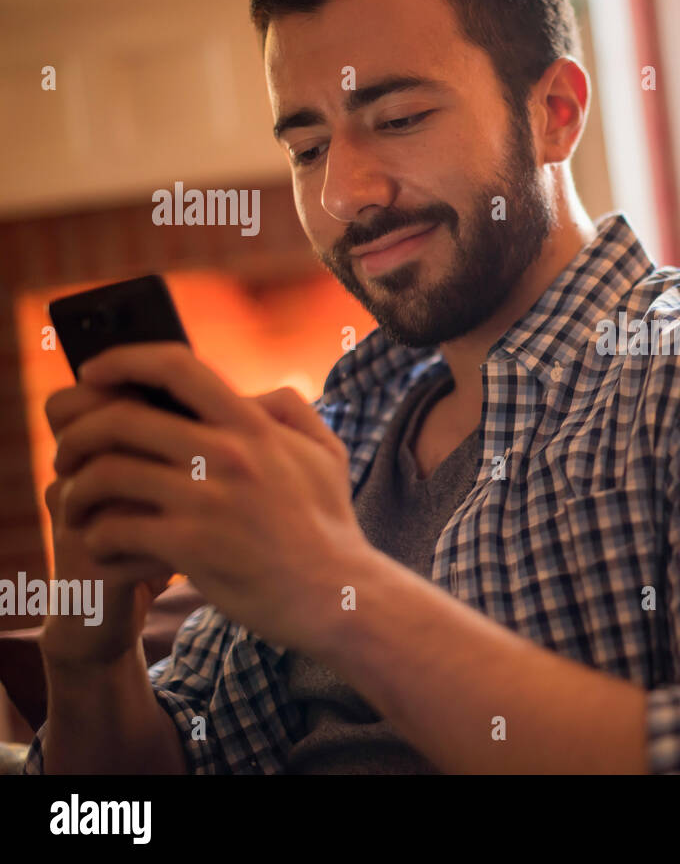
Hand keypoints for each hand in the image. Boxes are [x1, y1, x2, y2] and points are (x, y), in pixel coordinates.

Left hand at [53, 342, 372, 651]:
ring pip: (107, 474)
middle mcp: (229, 454)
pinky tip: (104, 546)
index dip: (124, 360)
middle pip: (122, 420)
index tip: (94, 372)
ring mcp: (209, 501)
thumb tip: (247, 392)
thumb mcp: (327, 452)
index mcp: (254, 426)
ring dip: (76, 490)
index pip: (177, 367)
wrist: (339, 594)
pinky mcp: (193, 548)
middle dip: (78, 435)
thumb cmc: (329, 525)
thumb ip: (290, 410)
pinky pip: (115, 529)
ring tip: (76, 507)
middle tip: (66, 456)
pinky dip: (96, 537)